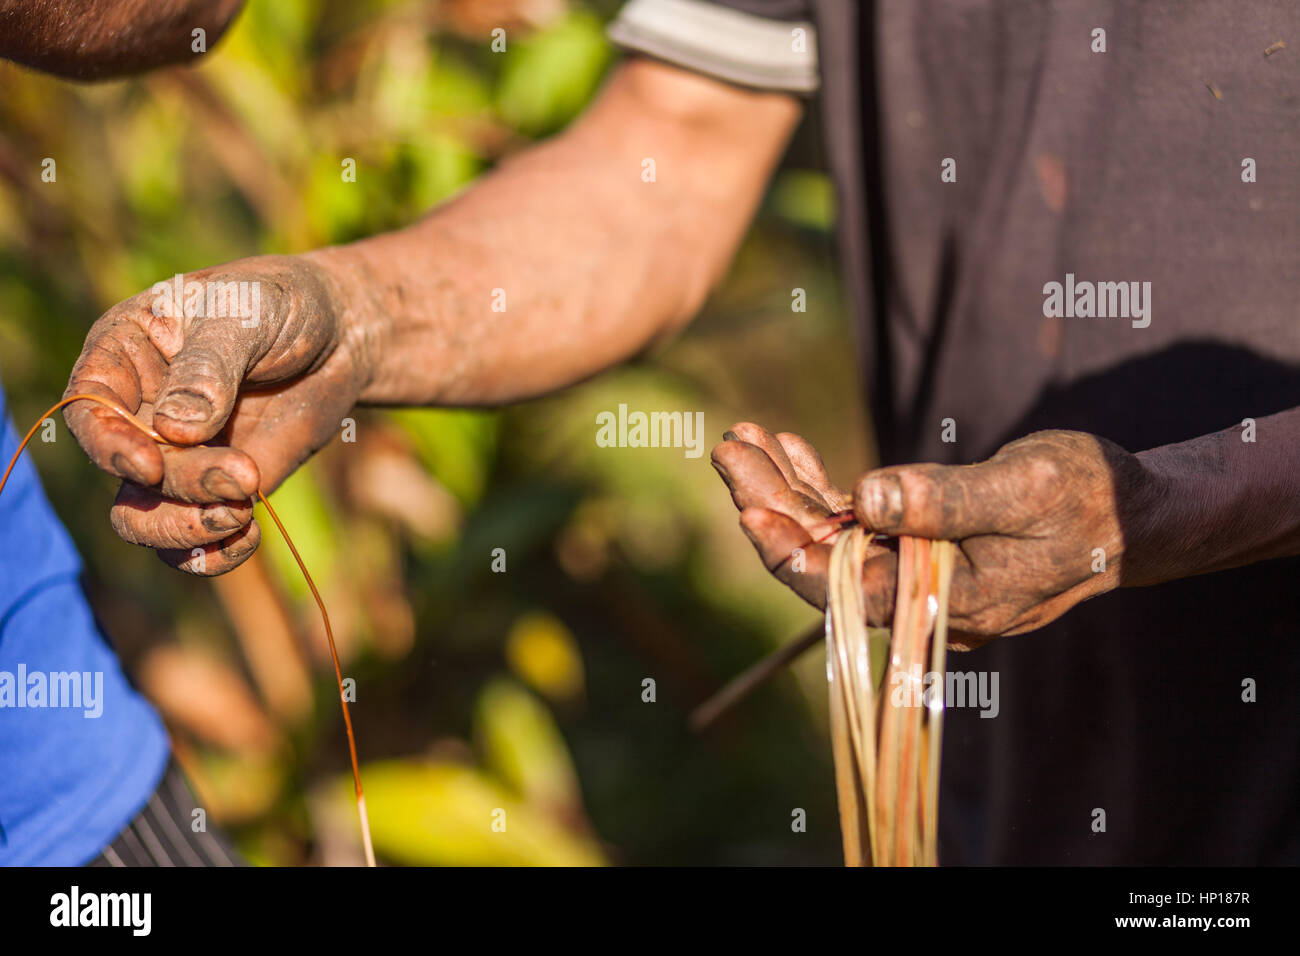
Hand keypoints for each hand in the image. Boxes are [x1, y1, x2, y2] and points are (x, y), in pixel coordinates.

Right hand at [64, 255, 371, 574]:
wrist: (342, 333)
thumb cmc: (282, 304)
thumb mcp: (244, 315)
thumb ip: (208, 367)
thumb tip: (174, 430)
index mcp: (123, 356)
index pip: (89, 409)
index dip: (108, 445)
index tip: (147, 466)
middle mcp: (138, 414)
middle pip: (126, 474)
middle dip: (178, 486)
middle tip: (242, 478)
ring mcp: (176, 458)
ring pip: (147, 519)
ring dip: (188, 528)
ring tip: (244, 512)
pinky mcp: (219, 489)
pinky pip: (196, 541)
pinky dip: (215, 553)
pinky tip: (249, 536)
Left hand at [711, 422, 1154, 648]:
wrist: (1133, 515)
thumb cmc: (1088, 502)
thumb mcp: (1022, 491)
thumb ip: (944, 500)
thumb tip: (866, 495)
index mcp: (938, 604)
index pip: (836, 587)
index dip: (784, 546)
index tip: (744, 500)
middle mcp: (915, 600)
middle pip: (819, 557)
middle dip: (769, 502)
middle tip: (728, 445)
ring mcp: (913, 575)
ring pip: (830, 536)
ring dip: (787, 489)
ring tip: (745, 437)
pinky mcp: (918, 548)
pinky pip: (855, 522)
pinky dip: (823, 486)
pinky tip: (792, 450)